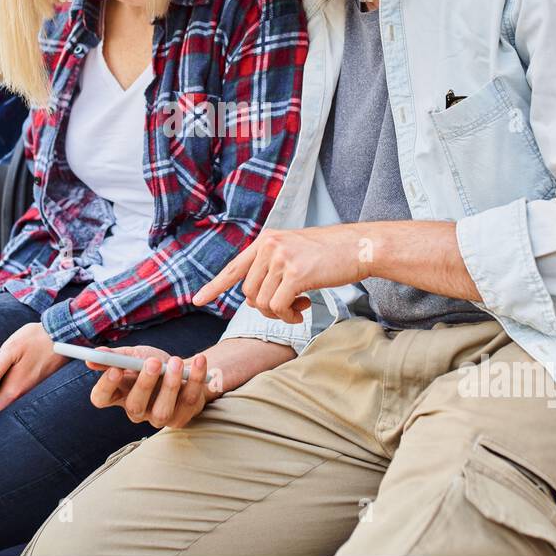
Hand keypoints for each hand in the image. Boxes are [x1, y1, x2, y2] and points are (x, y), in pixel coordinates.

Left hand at [0, 322, 68, 418]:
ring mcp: (34, 391)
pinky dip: (13, 401)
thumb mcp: (11, 349)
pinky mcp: (40, 386)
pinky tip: (4, 394)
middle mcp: (26, 394)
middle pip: (4, 413)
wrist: (64, 335)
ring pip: (14, 407)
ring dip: (2, 409)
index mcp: (15, 388)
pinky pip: (23, 399)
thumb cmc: (35, 339)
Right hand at [86, 345, 218, 428]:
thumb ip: (116, 356)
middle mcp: (136, 410)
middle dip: (144, 384)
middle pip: (134, 406)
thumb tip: (93, 356)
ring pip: (162, 411)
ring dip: (170, 386)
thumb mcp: (134, 354)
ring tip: (175, 362)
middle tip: (152, 362)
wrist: (183, 370)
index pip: (101, 398)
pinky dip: (195, 379)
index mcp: (119, 394)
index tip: (115, 369)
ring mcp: (159, 417)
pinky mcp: (181, 418)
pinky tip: (199, 361)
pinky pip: (189, 401)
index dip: (105, 387)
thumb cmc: (154, 363)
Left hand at [192, 225, 371, 322]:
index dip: (214, 286)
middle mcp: (269, 246)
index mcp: (266, 240)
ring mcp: (281, 259)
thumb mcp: (294, 249)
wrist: (358, 247)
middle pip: (248, 292)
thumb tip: (256, 294)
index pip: (233, 267)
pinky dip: (289, 315)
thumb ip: (272, 263)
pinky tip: (303, 308)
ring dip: (279, 313)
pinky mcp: (295, 274)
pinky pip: (278, 307)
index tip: (197, 300)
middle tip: (289, 305)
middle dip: (265, 306)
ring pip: (262, 302)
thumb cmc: (330, 253)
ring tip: (299, 305)